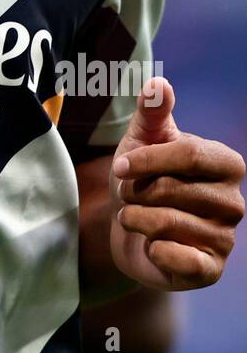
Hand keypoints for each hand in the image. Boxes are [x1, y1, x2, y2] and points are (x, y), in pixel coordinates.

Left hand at [110, 76, 244, 289]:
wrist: (132, 230)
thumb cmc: (143, 177)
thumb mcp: (142, 139)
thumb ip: (151, 111)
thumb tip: (159, 83)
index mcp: (225, 163)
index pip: (188, 154)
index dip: (146, 160)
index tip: (118, 166)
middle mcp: (234, 201)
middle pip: (171, 189)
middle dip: (136, 192)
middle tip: (130, 196)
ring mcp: (226, 237)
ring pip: (167, 223)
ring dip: (135, 219)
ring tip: (133, 217)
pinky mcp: (211, 269)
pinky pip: (177, 258)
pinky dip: (153, 249)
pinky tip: (152, 245)